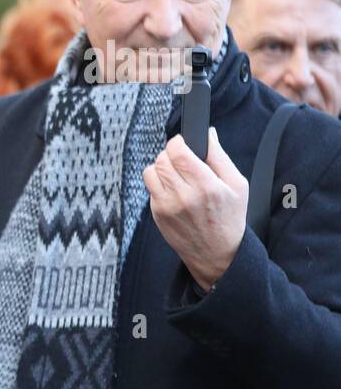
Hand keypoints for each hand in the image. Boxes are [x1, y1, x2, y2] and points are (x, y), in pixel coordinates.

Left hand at [143, 128, 248, 290]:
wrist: (217, 253)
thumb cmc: (230, 218)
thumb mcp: (237, 185)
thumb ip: (220, 157)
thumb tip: (208, 134)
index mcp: (206, 186)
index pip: (179, 152)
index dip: (178, 142)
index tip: (183, 143)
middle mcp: (184, 196)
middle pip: (162, 159)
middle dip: (170, 154)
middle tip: (181, 159)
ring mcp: (166, 206)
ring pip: (151, 171)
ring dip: (161, 167)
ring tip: (176, 173)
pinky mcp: (156, 214)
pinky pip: (150, 188)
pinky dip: (159, 184)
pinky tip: (174, 190)